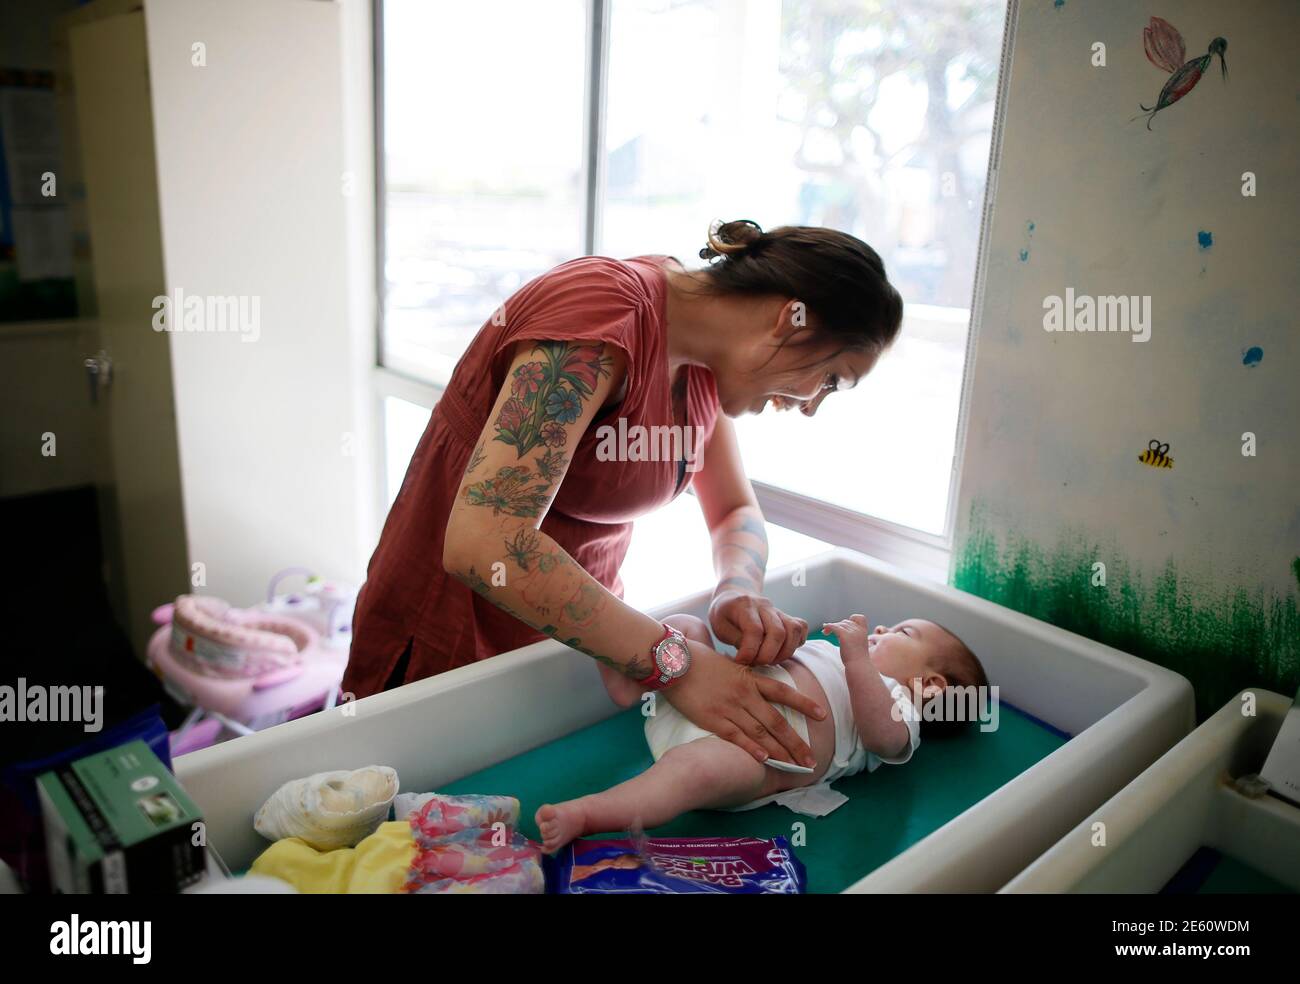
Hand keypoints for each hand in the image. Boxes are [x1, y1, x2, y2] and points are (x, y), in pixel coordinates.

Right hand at [663, 639, 824, 767]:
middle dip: (796, 742)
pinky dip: (751, 748)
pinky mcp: (713, 718)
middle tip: (811, 759)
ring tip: (794, 766)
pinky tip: (764, 760)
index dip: (804, 704)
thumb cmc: (699, 660)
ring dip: (779, 751)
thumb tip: (760, 687)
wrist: (674, 661)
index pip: (784, 692)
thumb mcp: (729, 664)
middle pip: (777, 721)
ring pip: (761, 732)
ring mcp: (729, 707)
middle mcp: (744, 694)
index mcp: (750, 678)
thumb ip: (746, 678)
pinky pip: (736, 736)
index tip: (822, 715)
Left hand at [709, 590, 808, 665]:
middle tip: (756, 663)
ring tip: (769, 660)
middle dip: (768, 655)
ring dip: (784, 652)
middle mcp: (764, 605)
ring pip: (793, 630)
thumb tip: (752, 657)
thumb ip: (737, 640)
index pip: (754, 630)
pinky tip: (782, 650)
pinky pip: (801, 627)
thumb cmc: (725, 615)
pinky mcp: (787, 616)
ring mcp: (778, 610)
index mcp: (744, 605)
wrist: (734, 596)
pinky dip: (797, 643)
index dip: (750, 650)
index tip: (742, 661)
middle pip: (777, 632)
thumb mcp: (720, 627)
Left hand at [822, 614, 870, 660]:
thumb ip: (852, 635)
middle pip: (845, 622)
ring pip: (838, 624)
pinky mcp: (844, 636)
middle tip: (828, 632)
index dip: (852, 619)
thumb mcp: (857, 643)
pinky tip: (824, 631)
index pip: (860, 617)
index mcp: (863, 631)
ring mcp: (852, 632)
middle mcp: (858, 630)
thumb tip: (838, 629)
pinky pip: (834, 627)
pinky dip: (828, 627)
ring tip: (825, 632)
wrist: (858, 666)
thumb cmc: (856, 658)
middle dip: (837, 625)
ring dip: (830, 627)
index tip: (845, 626)